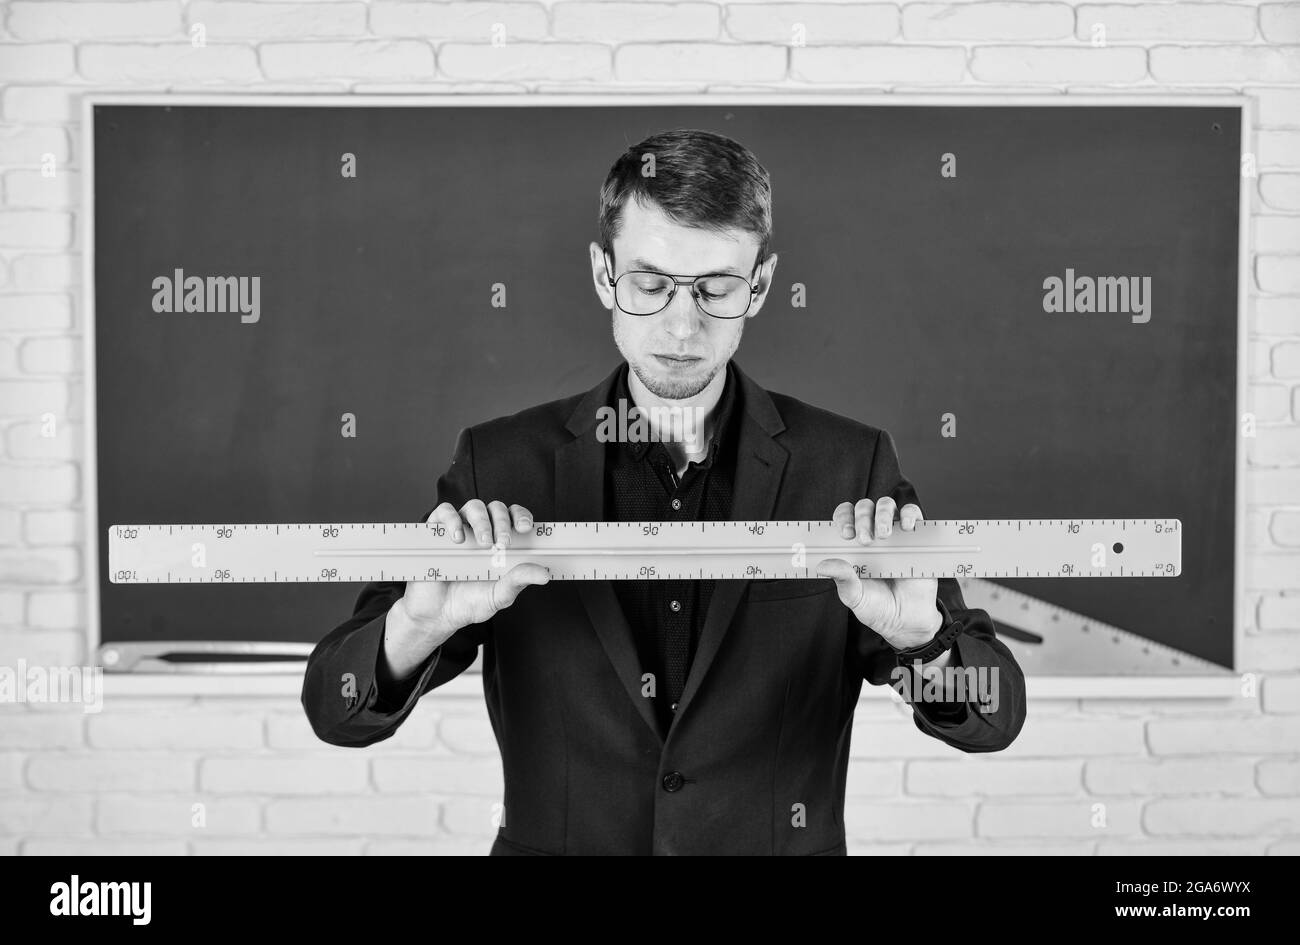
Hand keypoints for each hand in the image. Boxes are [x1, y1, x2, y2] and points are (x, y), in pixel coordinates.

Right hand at [393, 500, 550, 651]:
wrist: (438, 614)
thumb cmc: (471, 602)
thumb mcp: (499, 595)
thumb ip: (519, 581)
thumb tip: (544, 574)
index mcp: (501, 541)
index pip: (515, 517)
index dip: (521, 516)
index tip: (524, 528)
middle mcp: (482, 530)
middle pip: (496, 508)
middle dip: (502, 522)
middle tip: (502, 544)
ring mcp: (460, 529)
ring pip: (473, 506)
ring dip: (482, 521)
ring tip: (483, 543)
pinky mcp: (436, 531)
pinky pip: (444, 512)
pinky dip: (452, 520)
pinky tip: (458, 538)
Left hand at [814, 496, 942, 650]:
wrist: (906, 620)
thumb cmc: (876, 606)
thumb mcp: (854, 595)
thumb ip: (841, 578)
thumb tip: (822, 565)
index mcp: (852, 543)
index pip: (844, 516)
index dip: (842, 517)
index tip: (846, 534)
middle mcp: (872, 533)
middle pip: (864, 507)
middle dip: (862, 518)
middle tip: (865, 541)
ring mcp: (894, 533)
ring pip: (886, 504)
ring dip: (882, 514)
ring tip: (884, 536)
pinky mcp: (916, 536)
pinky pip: (913, 513)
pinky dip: (908, 514)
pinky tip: (905, 527)